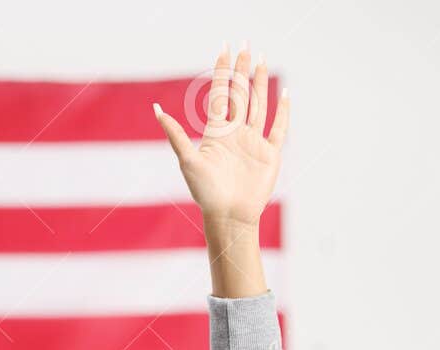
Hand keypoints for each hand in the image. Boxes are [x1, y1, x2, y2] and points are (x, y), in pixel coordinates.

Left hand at [153, 42, 289, 228]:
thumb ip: (175, 134)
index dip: (221, 71)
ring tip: (261, 60)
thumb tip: (155, 110)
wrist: (228, 215)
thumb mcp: (187, 160)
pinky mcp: (269, 153)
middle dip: (241, 70)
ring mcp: (252, 141)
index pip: (219, 94)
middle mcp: (234, 133)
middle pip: (239, 94)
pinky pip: (278, 127)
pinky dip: (282, 110)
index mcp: (216, 132)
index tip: (224, 49)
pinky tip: (284, 93)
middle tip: (245, 45)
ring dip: (259, 82)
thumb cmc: (205, 191)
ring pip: (258, 104)